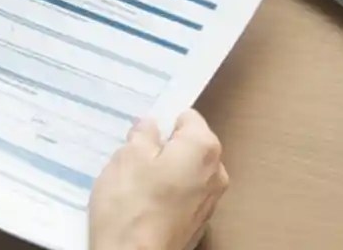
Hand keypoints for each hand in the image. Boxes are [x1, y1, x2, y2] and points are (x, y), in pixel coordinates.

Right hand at [89, 110, 229, 249]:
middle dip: (163, 149)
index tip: (142, 134)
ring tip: (136, 187)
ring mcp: (209, 202)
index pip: (187, 118)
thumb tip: (149, 128)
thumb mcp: (127, 158)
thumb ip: (142, 135)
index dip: (162, 123)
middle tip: (134, 161)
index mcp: (203, 148)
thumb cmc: (132, 209)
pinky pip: (183, 198)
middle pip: (189, 146)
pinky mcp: (198, 224)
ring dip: (164, 174)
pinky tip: (144, 207)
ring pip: (185, 173)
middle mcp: (216, 173)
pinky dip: (167, 197)